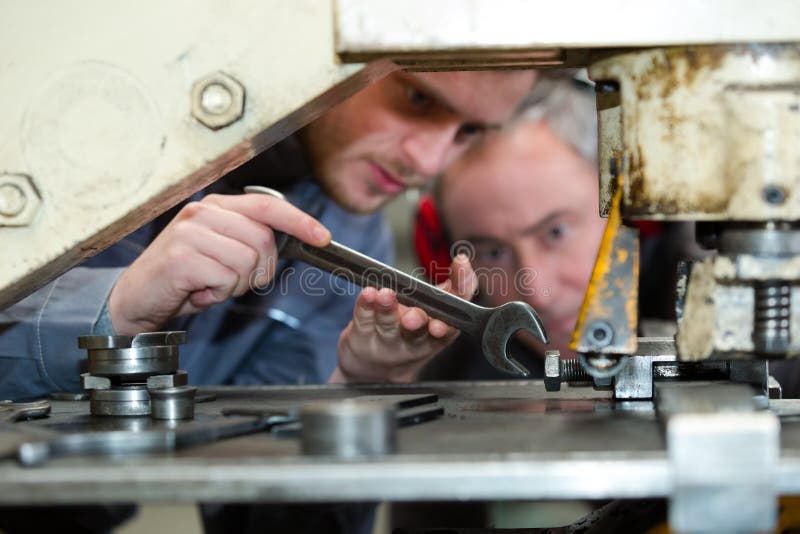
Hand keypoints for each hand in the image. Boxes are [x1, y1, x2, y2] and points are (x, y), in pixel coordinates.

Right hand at [108, 192, 330, 334]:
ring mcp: (190, 232)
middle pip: (263, 240)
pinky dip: (219, 294)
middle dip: (259, 270)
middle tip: (233, 281)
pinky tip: (199, 292)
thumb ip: (252, 241)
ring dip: (236, 285)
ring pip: (248, 261)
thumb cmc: (185, 278)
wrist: (136, 298)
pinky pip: (226, 279)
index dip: (299, 221)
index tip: (323, 237)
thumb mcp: (222, 252)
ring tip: (211, 285)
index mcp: (216, 206)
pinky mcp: (181, 257)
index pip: (267, 206)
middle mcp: (203, 212)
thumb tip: (295, 239)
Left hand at [330, 254, 477, 382]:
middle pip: (418, 332)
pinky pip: (363, 320)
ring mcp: (387, 342)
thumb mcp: (435, 314)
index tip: (452, 291)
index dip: (454, 307)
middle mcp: (413, 343)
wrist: (374, 371)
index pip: (450, 323)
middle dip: (417, 321)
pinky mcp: (362, 338)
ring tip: (385, 295)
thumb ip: (453, 289)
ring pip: (388, 326)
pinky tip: (367, 294)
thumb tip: (463, 260)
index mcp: (437, 336)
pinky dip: (365, 306)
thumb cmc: (410, 334)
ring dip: (387, 310)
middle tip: (412, 318)